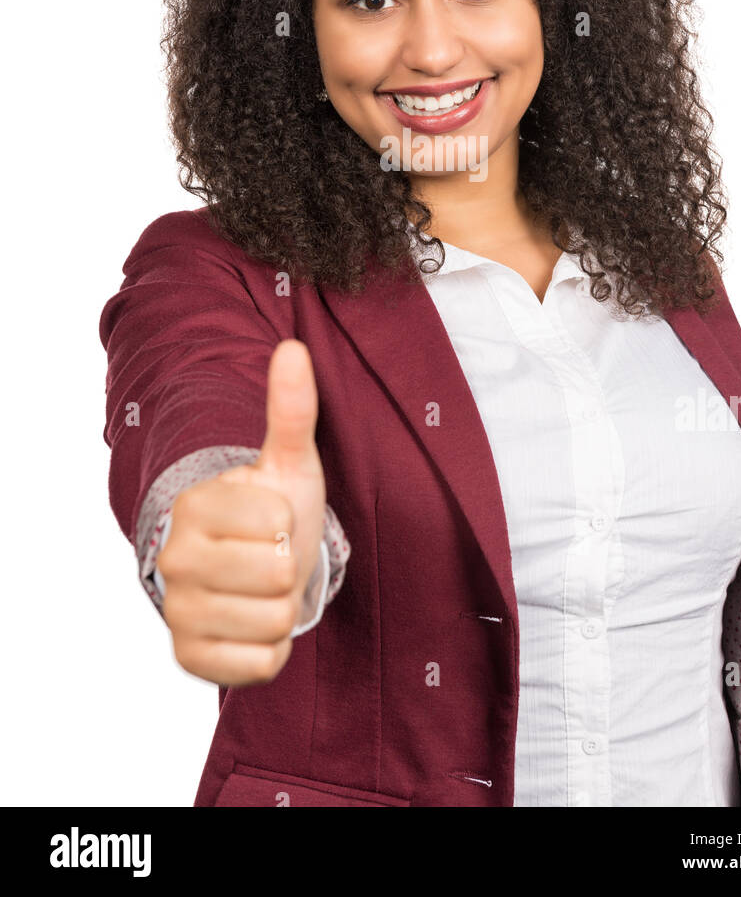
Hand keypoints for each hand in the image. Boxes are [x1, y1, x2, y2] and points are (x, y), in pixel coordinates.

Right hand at [157, 339, 326, 686]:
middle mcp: (174, 558)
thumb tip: (293, 348)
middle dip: (289, 569)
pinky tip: (252, 623)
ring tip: (263, 588)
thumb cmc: (272, 510)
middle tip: (270, 558)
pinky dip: (270, 649)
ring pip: (274, 621)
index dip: (290, 524)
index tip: (271, 520)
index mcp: (195, 505)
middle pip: (278, 576)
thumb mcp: (289, 462)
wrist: (249, 569)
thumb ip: (291, 409)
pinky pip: (259, 664)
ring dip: (282, 609)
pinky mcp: (189, 657)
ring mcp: (177, 611)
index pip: (277, 524)